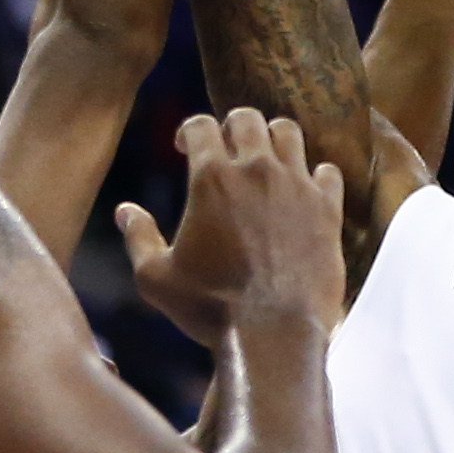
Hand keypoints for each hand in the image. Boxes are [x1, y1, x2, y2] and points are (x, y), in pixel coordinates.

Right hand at [117, 110, 345, 343]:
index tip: (185, 147)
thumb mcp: (155, 278)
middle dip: (232, 126)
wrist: (273, 334)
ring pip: (289, 133)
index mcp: (211, 179)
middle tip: (227, 147)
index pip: (199, 125)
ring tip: (266, 159)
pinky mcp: (327, 210)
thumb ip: (138, 237)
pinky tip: (306, 191)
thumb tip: (124, 211)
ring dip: (274, 139)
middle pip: (247, 118)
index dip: (189, 131)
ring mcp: (297, 187)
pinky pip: (328, 172)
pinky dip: (316, 176)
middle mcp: (256, 171)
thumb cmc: (210, 308)